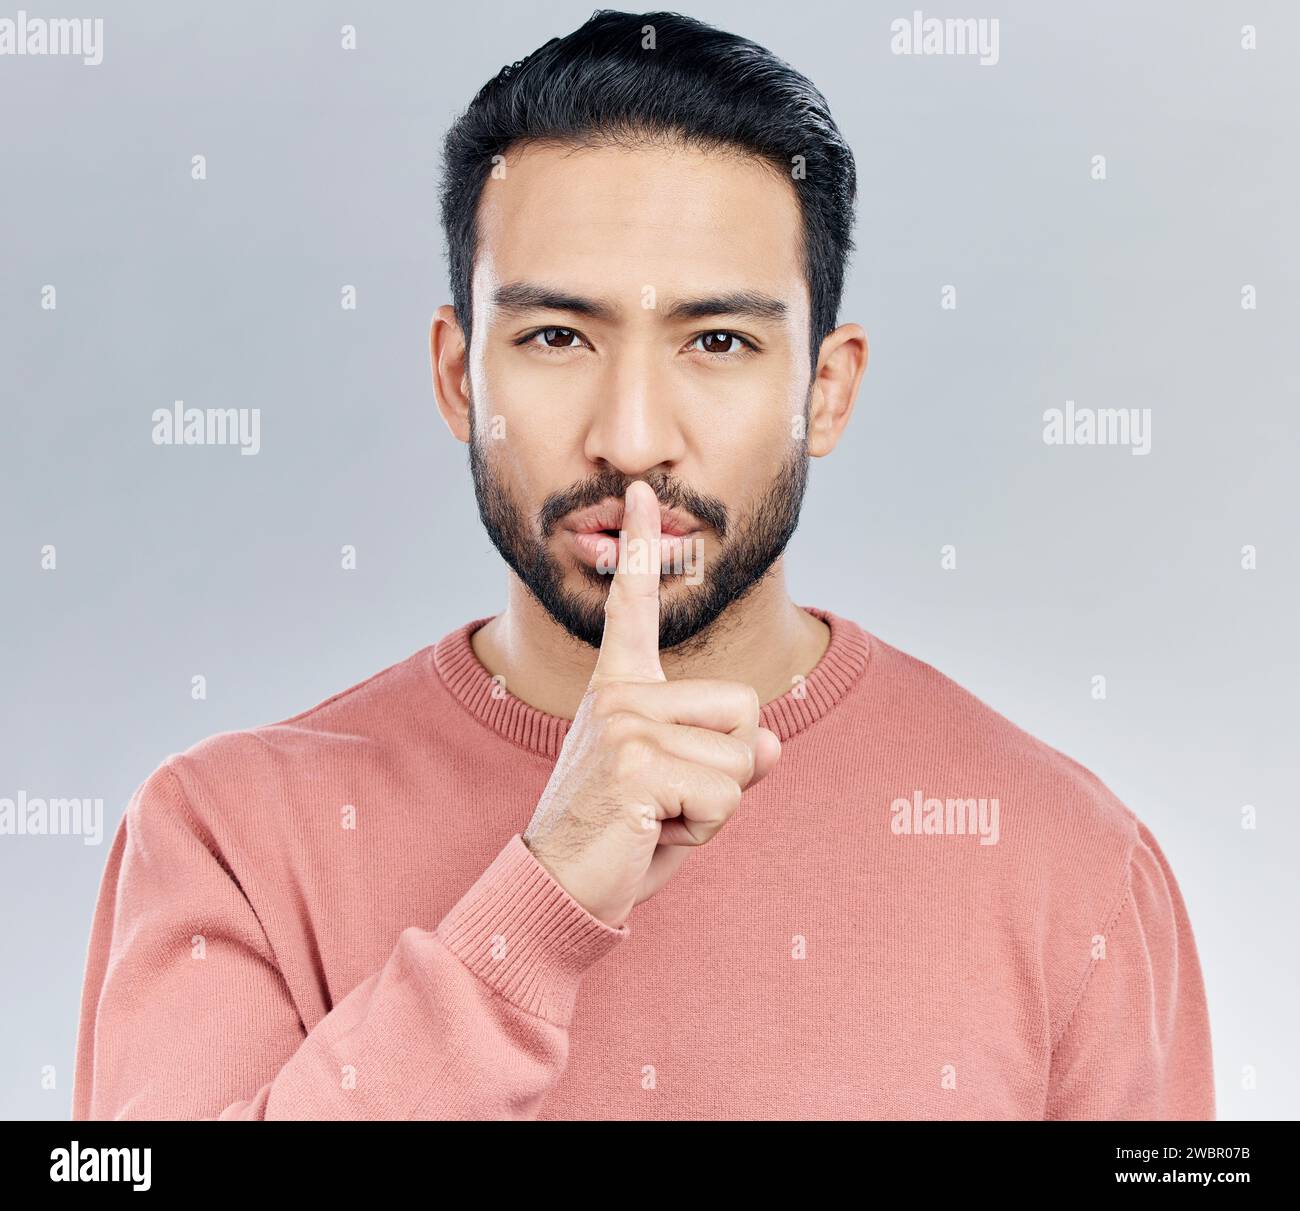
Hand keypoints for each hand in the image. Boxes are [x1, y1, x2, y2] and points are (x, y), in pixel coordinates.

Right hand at [522, 480, 781, 927]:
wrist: (559, 889)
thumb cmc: (623, 836)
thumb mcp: (684, 787)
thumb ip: (729, 756)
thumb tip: (772, 744)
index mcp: (621, 689)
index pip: (633, 609)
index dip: (641, 550)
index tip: (638, 491)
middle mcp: (619, 695)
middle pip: (747, 710)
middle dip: (731, 769)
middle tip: (669, 800)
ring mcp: (625, 726)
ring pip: (743, 759)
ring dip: (716, 806)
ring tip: (657, 818)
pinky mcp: (637, 765)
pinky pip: (728, 796)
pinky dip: (707, 830)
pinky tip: (654, 833)